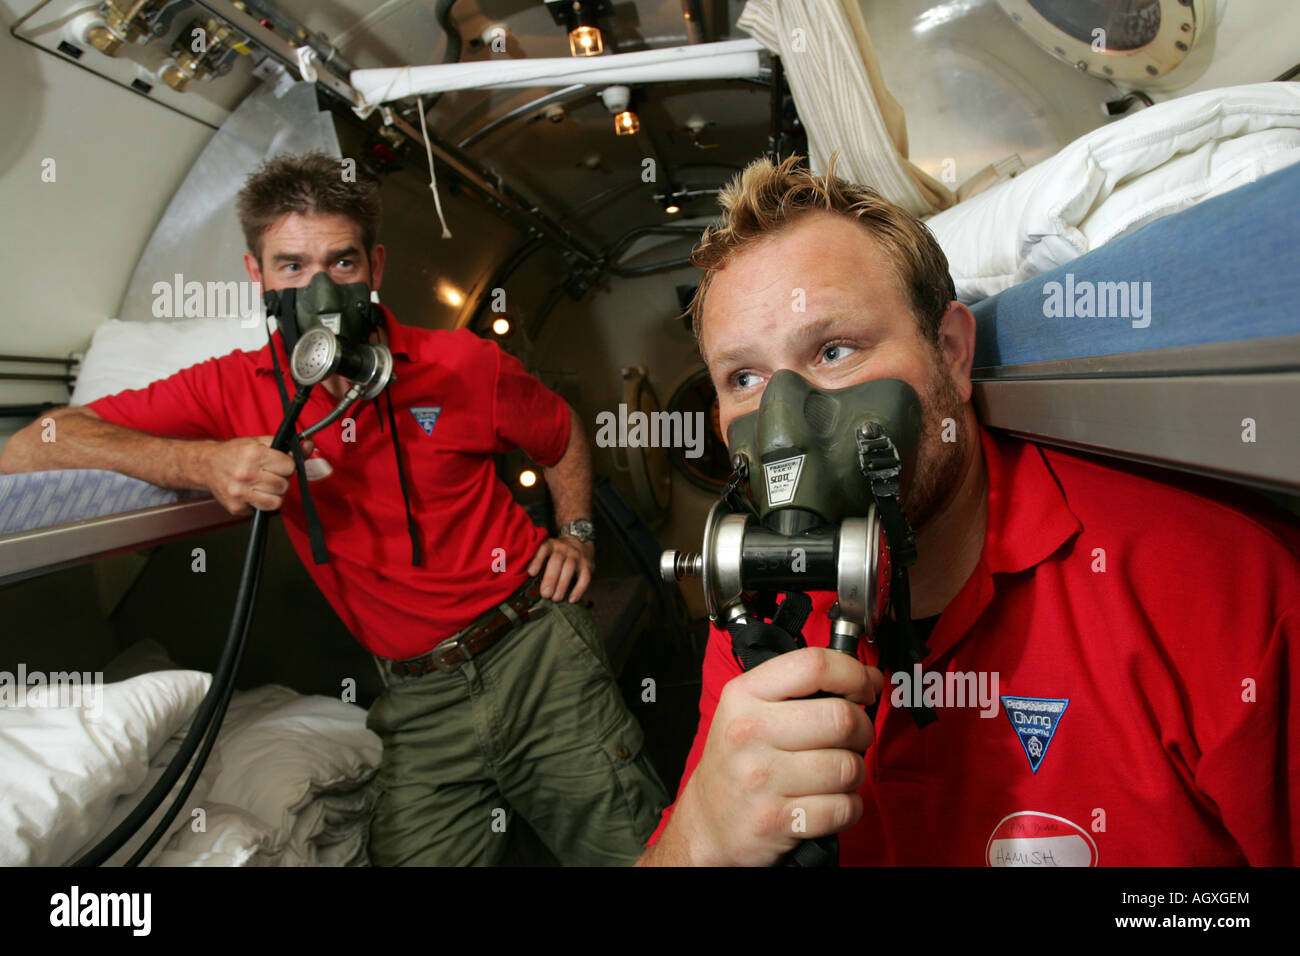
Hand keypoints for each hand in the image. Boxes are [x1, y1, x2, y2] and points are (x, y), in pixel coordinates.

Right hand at [196, 436, 312, 515]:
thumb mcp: (260, 443)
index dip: (287, 466)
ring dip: (273, 494)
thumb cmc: (234, 453)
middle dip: (280, 480)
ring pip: (276, 502)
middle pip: (284, 486)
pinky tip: (251, 492)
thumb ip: (287, 446)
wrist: (206, 465)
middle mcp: (246, 474)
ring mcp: (240, 493)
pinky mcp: (236, 507)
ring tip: (263, 484)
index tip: (279, 464)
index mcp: (254, 455)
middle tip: (269, 474)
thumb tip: (309, 446)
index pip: (289, 467)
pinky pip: (262, 510)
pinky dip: (261, 503)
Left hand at [527, 535, 594, 602]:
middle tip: (545, 594)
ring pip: (570, 569)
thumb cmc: (558, 552)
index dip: (537, 560)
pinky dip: (579, 589)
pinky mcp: (587, 565)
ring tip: (556, 599)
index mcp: (551, 544)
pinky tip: (572, 600)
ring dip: (563, 585)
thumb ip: (538, 562)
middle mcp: (564, 548)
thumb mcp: (548, 550)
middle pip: (557, 561)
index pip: (543, 549)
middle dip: (550, 578)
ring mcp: (576, 556)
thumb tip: (524, 581)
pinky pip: (585, 578)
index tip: (531, 573)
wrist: (579, 539)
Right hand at [660, 647, 882, 866]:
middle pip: (842, 718)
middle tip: (854, 738)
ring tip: (836, 773)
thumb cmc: (738, 762)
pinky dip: (849, 807)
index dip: (854, 673)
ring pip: (848, 767)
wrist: (707, 822)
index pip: (814, 665)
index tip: (865, 686)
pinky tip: (830, 801)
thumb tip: (866, 677)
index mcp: (744, 695)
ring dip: (855, 772)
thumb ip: (798, 687)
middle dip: (863, 730)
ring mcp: (760, 778)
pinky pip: (844, 808)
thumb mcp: (748, 709)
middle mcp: (749, 732)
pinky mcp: (775, 820)